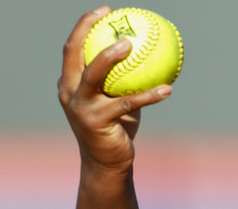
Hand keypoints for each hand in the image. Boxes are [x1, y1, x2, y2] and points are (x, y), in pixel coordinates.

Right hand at [57, 7, 172, 172]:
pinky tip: (167, 89)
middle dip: (88, 30)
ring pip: (95, 74)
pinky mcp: (97, 122)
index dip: (85, 26)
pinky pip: (127, 103)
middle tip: (114, 20)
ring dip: (111, 57)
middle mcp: (69, 93)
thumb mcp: (115, 100)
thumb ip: (123, 79)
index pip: (72, 48)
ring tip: (132, 45)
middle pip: (75, 53)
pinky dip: (148, 95)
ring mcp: (81, 107)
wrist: (106, 164)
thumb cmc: (115, 129)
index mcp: (70, 84)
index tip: (105, 11)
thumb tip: (149, 55)